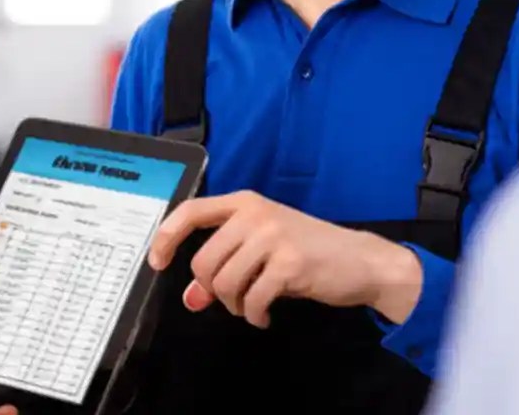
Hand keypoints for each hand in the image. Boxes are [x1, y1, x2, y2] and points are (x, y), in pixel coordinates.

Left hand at [148, 191, 422, 327]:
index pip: (192, 211)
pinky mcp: (289, 264)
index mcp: (245, 203)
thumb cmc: (309, 251)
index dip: (167, 236)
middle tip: (232, 299)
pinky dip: (254, 316)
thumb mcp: (263, 251)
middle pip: (204, 261)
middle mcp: (256, 214)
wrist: (360, 259)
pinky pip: (252, 300)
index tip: (157, 262)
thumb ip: (225, 267)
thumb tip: (191, 298)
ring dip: (234, 305)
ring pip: (225, 284)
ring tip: (251, 306)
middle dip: (213, 290)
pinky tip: (265, 316)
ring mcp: (273, 237)